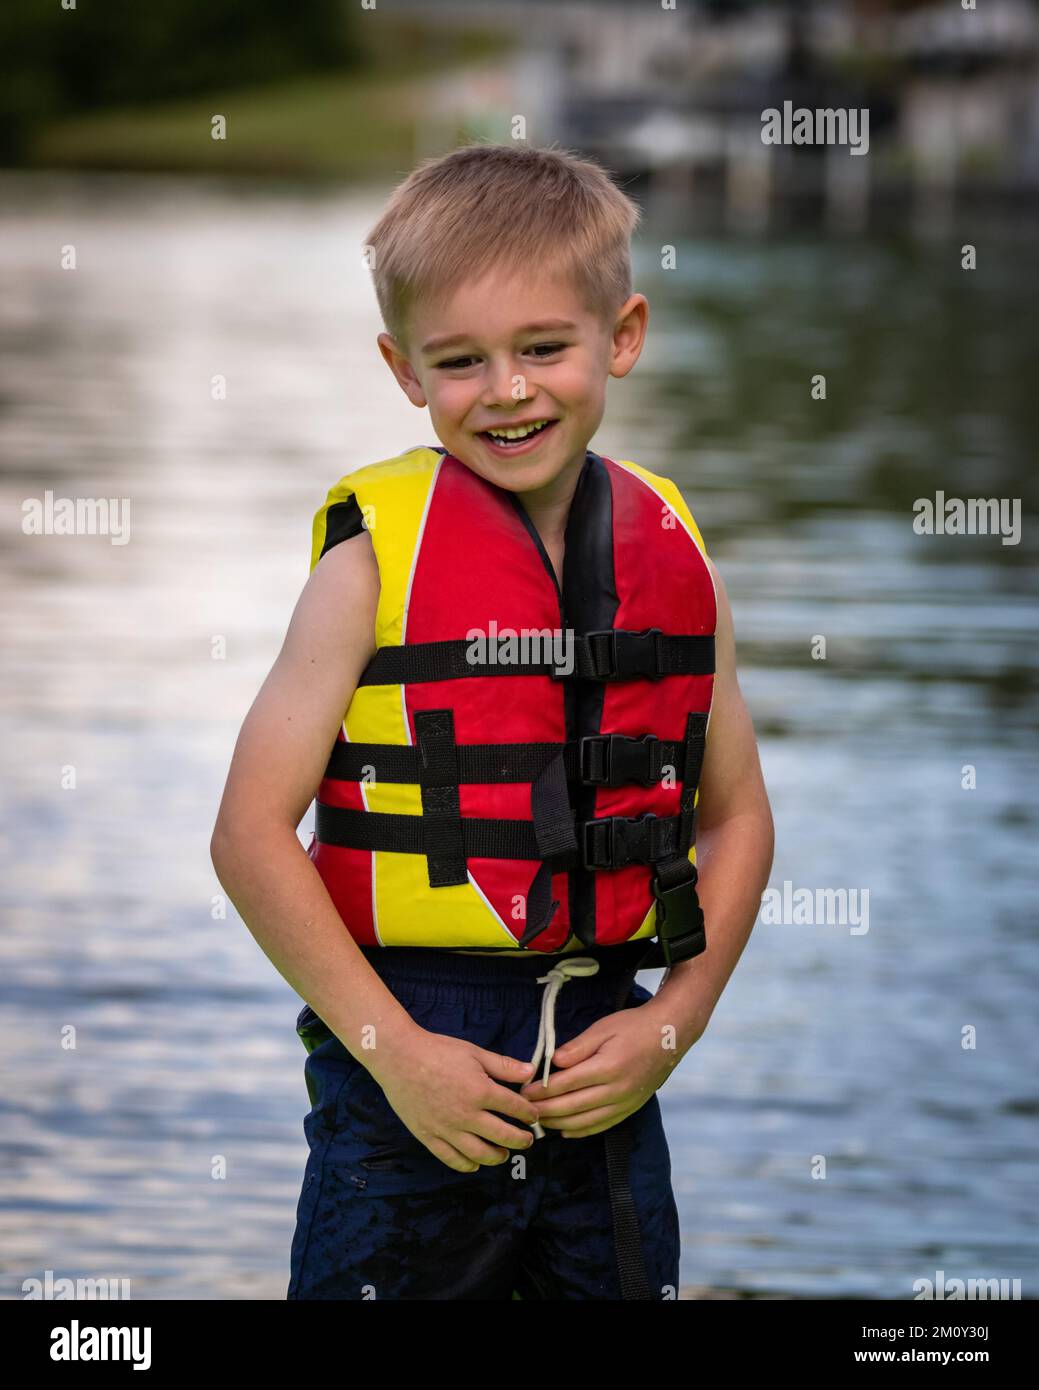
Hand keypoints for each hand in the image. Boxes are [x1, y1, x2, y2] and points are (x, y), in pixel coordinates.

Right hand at [372, 1027, 542, 1172]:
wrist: (399, 1057)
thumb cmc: (437, 1051)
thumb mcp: (474, 1053)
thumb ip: (503, 1066)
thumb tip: (531, 1072)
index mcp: (481, 1091)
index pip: (515, 1108)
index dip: (529, 1114)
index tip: (534, 1116)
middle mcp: (466, 1114)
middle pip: (503, 1136)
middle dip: (520, 1140)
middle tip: (527, 1141)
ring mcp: (447, 1129)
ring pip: (480, 1154)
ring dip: (497, 1156)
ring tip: (504, 1154)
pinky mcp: (428, 1136)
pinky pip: (451, 1159)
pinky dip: (467, 1165)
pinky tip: (475, 1164)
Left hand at [518, 1001, 679, 1138]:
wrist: (669, 1036)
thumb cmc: (633, 1026)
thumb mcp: (603, 1028)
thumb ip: (577, 1047)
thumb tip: (553, 1062)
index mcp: (607, 1067)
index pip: (566, 1084)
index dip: (542, 1090)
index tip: (524, 1091)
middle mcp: (616, 1090)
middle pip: (572, 1107)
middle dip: (545, 1110)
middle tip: (524, 1110)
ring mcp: (624, 1103)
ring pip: (585, 1122)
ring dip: (559, 1124)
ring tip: (539, 1121)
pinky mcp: (630, 1109)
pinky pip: (602, 1126)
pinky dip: (581, 1131)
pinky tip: (565, 1131)